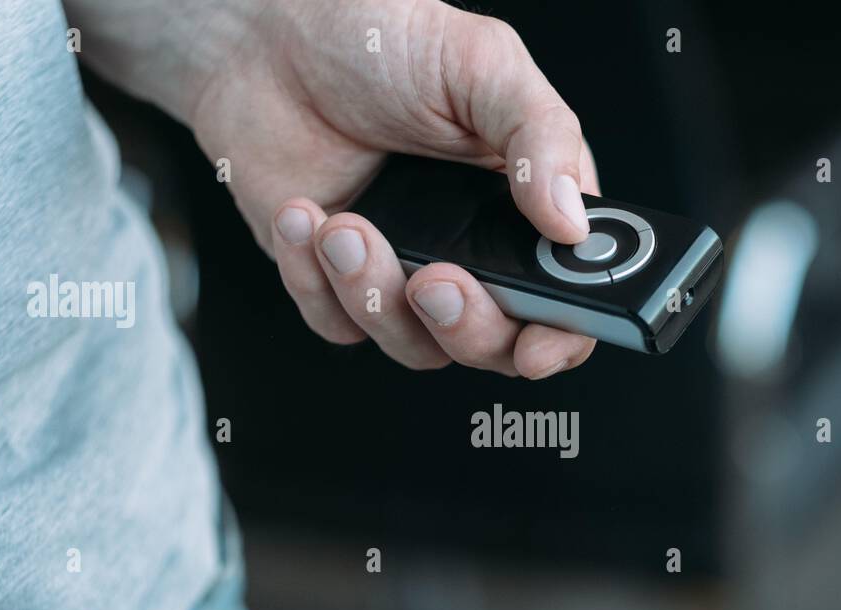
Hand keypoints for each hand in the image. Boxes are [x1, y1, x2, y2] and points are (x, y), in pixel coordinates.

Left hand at [185, 0, 600, 377]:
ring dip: (376, 295)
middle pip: (494, 344)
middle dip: (466, 327)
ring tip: (345, 226)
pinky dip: (314, 280)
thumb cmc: (379, 39)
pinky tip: (305, 218)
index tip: (537, 345)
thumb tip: (572, 221)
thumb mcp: (484, 64)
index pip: (567, 302)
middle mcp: (471, 249)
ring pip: (413, 344)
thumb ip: (542, 138)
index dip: (560, 338)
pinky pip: (336, 324)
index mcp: (525, 206)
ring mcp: (404, 269)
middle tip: (436, 280)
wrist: (268, 34)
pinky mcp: (336, 280)